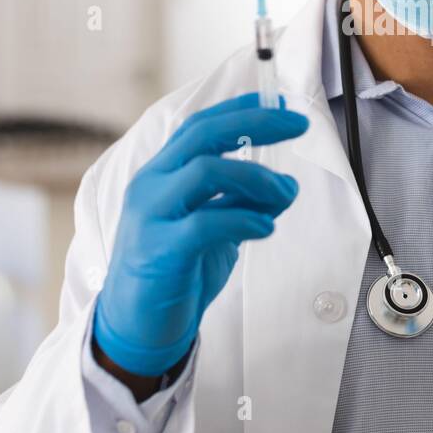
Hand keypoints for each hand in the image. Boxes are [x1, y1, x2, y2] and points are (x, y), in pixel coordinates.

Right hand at [93, 93, 308, 375]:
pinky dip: (243, 219)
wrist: (135, 327)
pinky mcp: (158, 252)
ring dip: (256, 177)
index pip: (200, 126)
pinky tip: (265, 226)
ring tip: (284, 194)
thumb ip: (243, 203)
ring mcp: (151, 217)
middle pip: (203, 135)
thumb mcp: (216, 230)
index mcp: (161, 174)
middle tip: (297, 126)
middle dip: (255, 123)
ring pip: (204, 170)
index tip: (282, 105)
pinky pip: (204, 224)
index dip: (241, 109)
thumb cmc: (176, 272)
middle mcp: (151, 186)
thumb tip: (287, 186)